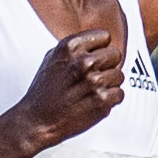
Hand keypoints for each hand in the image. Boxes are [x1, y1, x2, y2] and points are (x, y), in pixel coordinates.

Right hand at [4, 25, 126, 154]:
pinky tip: (94, 102)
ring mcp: (94, 81)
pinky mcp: (102, 100)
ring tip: (91, 92)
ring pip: (119, 75)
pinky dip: (110, 100)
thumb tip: (96, 43)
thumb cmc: (44, 92)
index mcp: (70, 47)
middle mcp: (83, 61)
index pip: (104, 36)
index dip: (100, 49)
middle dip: (107, 65)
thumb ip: (75, 48)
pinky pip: (120, 94)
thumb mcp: (52, 59)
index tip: (93, 59)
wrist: (37, 121)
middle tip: (93, 77)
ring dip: (109, 84)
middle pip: (115, 54)